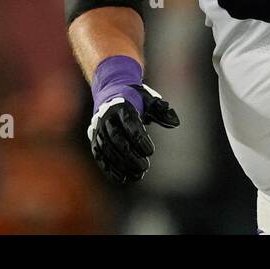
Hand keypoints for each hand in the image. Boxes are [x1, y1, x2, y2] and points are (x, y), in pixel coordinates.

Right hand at [88, 56, 180, 184]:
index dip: (139, 139)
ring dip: (121, 164)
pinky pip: (99, 155)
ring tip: (137, 175)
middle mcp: (107, 118)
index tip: (150, 152)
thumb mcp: (149, 98)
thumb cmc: (134, 96)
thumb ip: (161, 109)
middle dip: (130, 155)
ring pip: (107, 149)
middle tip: (144, 167)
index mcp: (121, 106)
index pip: (129, 124)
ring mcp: (98, 129)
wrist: (110, 90)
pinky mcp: (94, 139)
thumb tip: (175, 122)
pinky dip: (109, 168)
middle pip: (117, 140)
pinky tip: (121, 178)